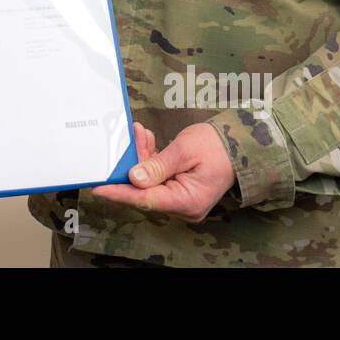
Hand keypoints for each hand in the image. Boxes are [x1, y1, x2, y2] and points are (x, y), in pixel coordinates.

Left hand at [91, 121, 234, 222]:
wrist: (240, 143)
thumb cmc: (216, 146)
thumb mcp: (185, 151)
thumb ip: (158, 165)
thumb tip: (134, 179)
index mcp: (187, 201)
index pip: (146, 200)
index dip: (120, 193)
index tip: (98, 187)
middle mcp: (183, 206)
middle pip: (146, 190)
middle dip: (132, 164)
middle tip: (125, 139)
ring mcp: (182, 200)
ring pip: (150, 182)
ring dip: (142, 158)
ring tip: (139, 133)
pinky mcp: (179, 190)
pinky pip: (158, 178)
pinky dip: (151, 160)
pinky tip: (146, 140)